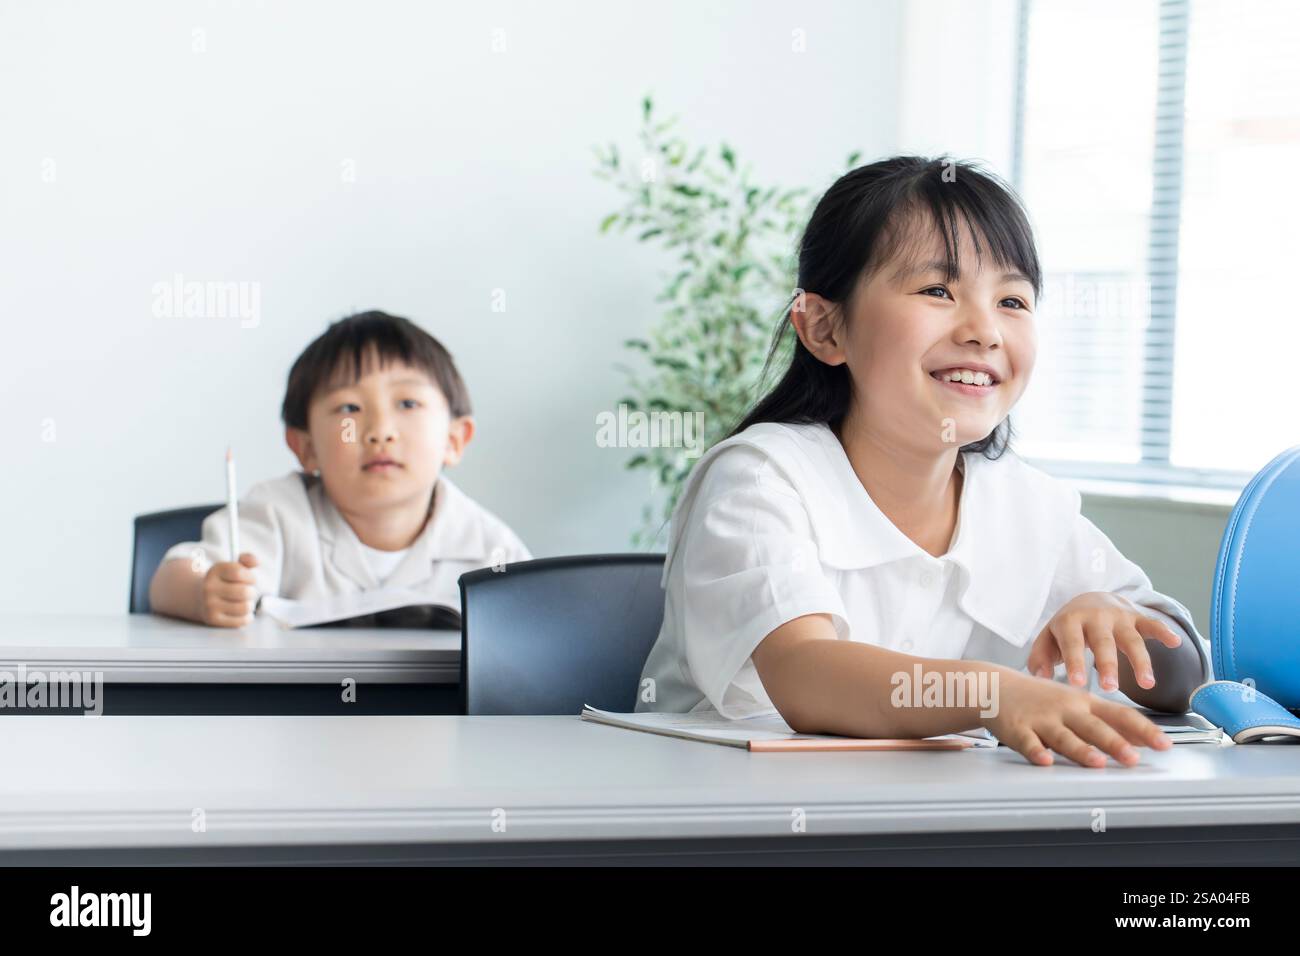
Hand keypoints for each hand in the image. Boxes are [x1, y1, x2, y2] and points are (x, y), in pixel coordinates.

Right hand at [200, 552, 259, 627]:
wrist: (200, 598)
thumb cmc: (224, 582)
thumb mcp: (232, 567)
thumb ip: (247, 561)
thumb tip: (257, 562)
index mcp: (215, 571)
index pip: (239, 573)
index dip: (250, 577)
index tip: (250, 580)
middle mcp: (209, 587)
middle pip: (245, 592)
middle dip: (252, 592)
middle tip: (248, 592)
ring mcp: (209, 604)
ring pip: (245, 607)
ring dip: (250, 605)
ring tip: (245, 602)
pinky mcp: (213, 619)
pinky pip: (241, 620)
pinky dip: (247, 617)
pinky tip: (242, 612)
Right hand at [980, 668, 1171, 766]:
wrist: (995, 686)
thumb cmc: (1039, 697)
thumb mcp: (1076, 703)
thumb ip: (1108, 721)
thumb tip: (1143, 738)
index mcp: (1084, 703)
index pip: (1119, 716)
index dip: (1143, 730)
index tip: (1164, 744)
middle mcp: (1066, 709)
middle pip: (1094, 727)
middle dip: (1114, 743)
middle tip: (1133, 758)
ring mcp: (1041, 719)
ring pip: (1064, 736)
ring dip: (1081, 750)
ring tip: (1097, 762)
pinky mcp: (1018, 729)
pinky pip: (1028, 742)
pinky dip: (1036, 751)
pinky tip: (1044, 760)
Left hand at [1026, 591, 1182, 692]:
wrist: (1090, 599)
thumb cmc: (1067, 629)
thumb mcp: (1048, 639)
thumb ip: (1041, 658)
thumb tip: (1040, 678)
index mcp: (1070, 622)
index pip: (1072, 643)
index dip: (1075, 663)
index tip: (1077, 684)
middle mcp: (1096, 617)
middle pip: (1104, 642)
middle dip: (1108, 665)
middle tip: (1110, 688)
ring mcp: (1119, 617)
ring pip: (1132, 639)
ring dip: (1140, 661)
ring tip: (1147, 684)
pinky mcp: (1137, 617)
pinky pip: (1152, 624)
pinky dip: (1164, 632)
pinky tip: (1175, 643)